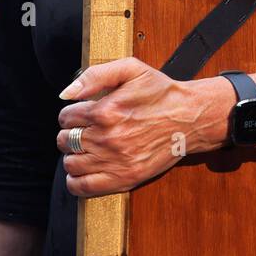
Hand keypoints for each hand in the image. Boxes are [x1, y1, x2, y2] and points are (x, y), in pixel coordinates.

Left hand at [56, 58, 231, 197]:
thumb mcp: (132, 69)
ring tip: (88, 148)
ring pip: (71, 163)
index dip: (72, 114)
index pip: (65, 117)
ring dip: (74, 155)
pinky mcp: (125, 178)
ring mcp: (115, 161)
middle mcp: (107, 138)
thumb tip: (66, 94)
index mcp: (105, 111)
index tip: (83, 114)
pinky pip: (82, 186)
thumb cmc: (162, 93)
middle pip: (65, 140)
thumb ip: (95, 75)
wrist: (191, 118)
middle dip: (72, 133)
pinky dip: (76, 180)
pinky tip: (84, 169)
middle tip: (87, 130)